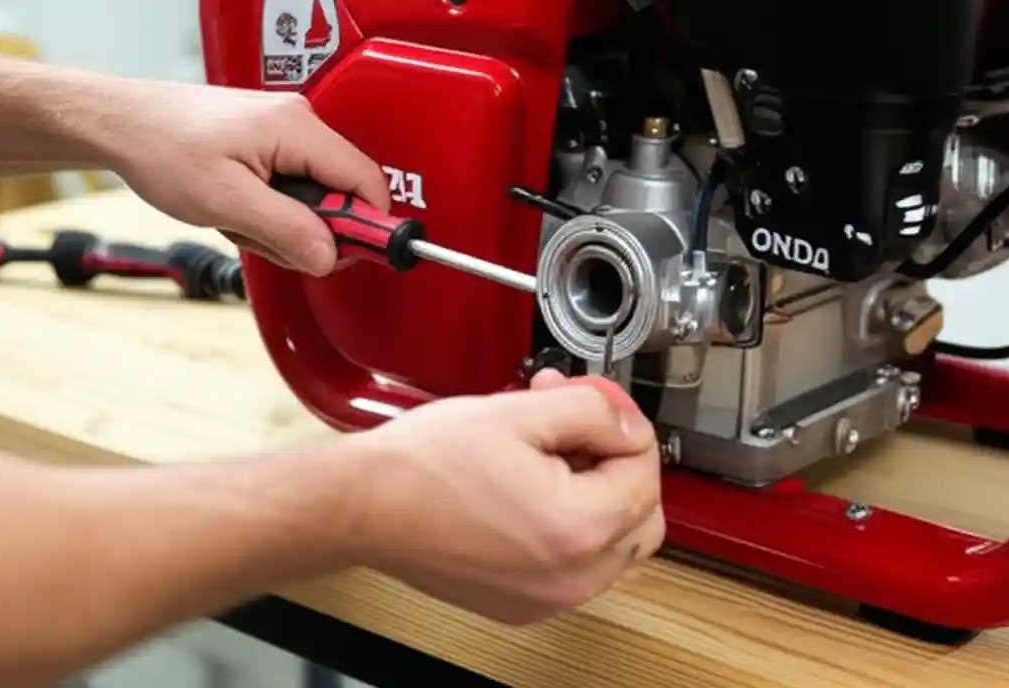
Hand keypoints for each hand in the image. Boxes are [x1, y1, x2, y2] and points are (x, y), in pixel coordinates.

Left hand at [105, 80, 389, 275]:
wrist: (121, 124)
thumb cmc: (160, 147)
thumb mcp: (225, 201)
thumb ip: (285, 230)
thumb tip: (329, 256)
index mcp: (296, 128)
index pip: (366, 182)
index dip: (366, 227)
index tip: (350, 256)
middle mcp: (298, 122)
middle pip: (344, 194)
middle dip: (313, 231)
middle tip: (272, 242)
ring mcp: (285, 131)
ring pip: (317, 197)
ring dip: (285, 225)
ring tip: (242, 221)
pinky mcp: (270, 142)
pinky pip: (294, 188)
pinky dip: (272, 211)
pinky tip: (241, 211)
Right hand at [349, 369, 663, 624]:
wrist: (364, 506)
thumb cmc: (424, 464)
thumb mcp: (521, 411)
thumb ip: (593, 412)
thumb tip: (627, 425)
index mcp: (580, 528)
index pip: (644, 471)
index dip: (622, 425)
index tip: (592, 403)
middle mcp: (573, 577)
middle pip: (641, 515)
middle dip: (616, 463)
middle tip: (576, 427)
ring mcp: (548, 599)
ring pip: (612, 544)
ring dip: (595, 494)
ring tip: (543, 453)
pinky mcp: (524, 605)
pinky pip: (576, 568)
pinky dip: (568, 529)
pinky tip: (527, 490)